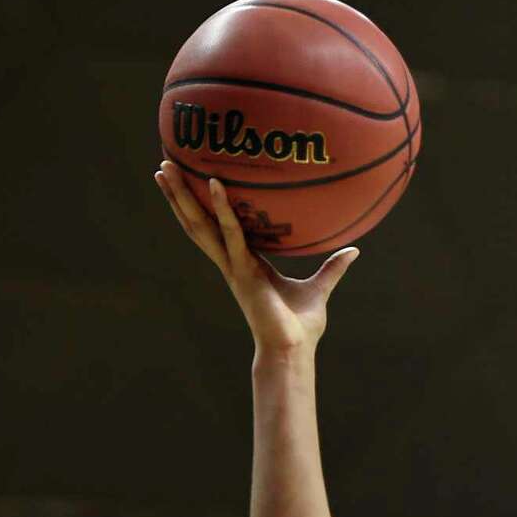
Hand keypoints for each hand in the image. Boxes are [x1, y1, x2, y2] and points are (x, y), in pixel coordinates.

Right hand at [153, 161, 359, 353]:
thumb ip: (333, 267)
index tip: (190, 180)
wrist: (294, 351)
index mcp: (245, 263)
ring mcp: (234, 267)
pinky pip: (231, 234)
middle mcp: (232, 262)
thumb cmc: (302, 327)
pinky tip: (215, 183)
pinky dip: (223, 209)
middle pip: (198, 222)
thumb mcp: (320, 288)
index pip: (217, 227)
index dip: (201, 206)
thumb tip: (353, 250)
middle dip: (179, 196)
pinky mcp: (243, 272)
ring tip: (166, 168)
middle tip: (163, 165)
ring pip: (202, 226)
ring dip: (183, 197)